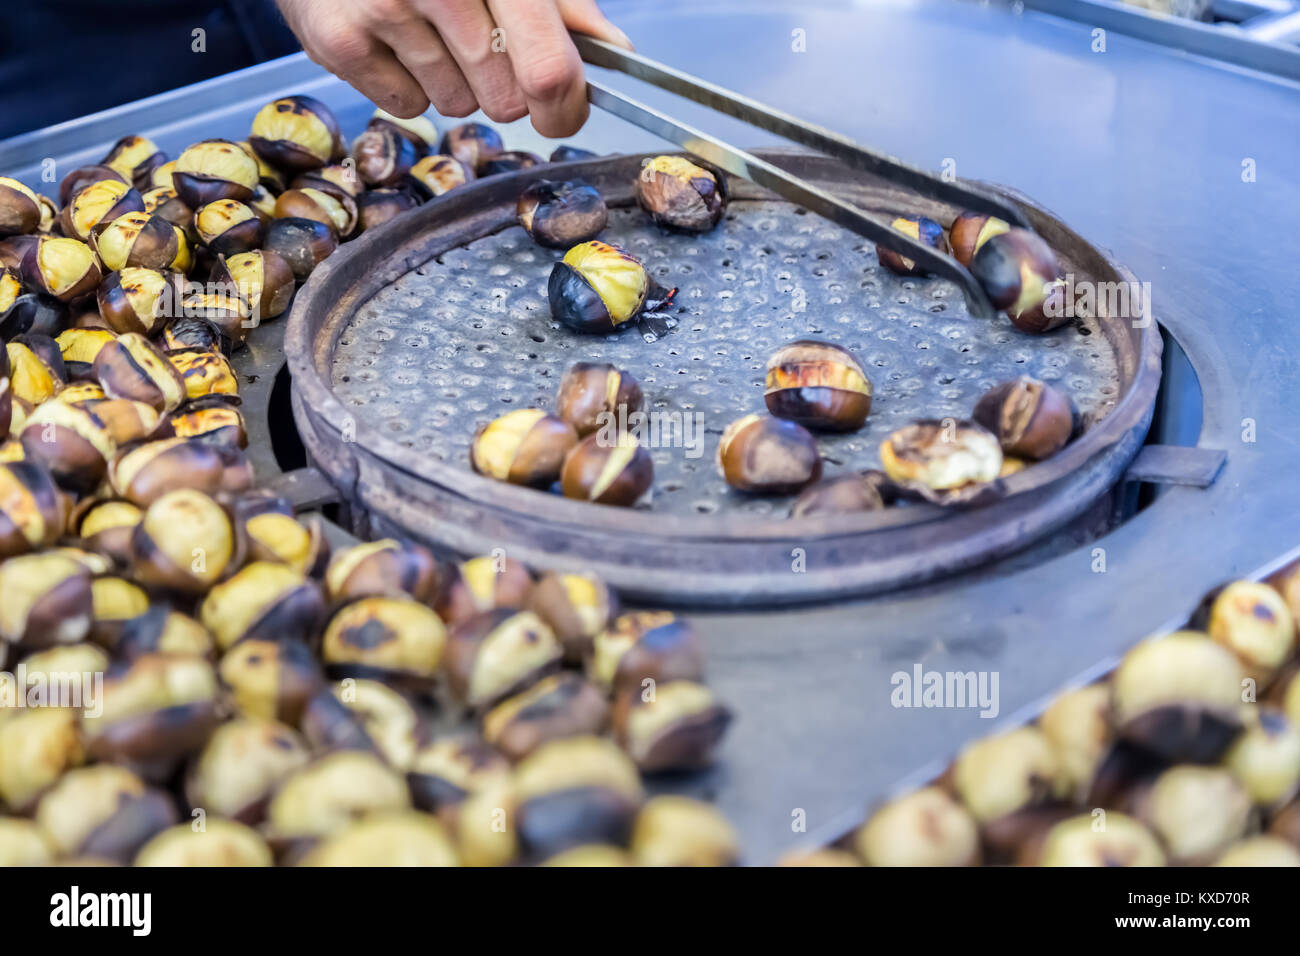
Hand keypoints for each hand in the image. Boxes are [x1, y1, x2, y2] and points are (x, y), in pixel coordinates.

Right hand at [276, 0, 631, 137]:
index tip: (564, 111)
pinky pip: (407, 105)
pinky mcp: (340, 40)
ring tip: (430, 27)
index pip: (547, 70)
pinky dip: (408, 83)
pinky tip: (396, 36)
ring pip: (456, 105)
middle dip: (504, 85)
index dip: (566, 107)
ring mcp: (383, 10)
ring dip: (454, 82)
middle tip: (479, 41)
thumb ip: (563, 5)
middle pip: (505, 100)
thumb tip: (614, 51)